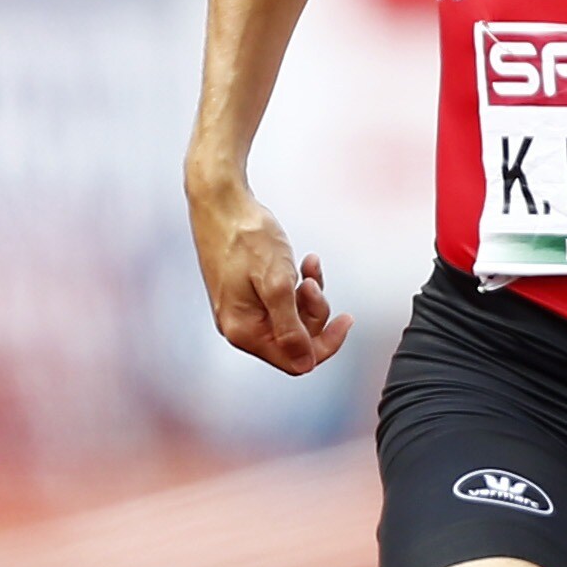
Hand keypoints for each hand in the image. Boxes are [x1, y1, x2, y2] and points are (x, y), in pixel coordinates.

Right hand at [188, 179, 352, 375]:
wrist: (221, 202)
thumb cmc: (246, 237)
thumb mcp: (277, 284)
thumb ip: (292, 328)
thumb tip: (305, 364)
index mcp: (245, 331)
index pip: (296, 361)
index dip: (325, 345)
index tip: (345, 320)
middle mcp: (240, 327)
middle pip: (296, 340)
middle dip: (315, 313)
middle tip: (313, 283)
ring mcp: (243, 310)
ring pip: (293, 318)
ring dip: (308, 295)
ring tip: (309, 267)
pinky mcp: (246, 293)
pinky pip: (283, 300)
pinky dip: (298, 283)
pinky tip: (304, 262)